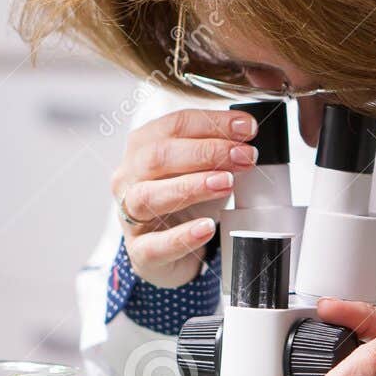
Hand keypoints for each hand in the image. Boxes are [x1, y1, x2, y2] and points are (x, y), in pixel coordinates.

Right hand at [109, 109, 258, 287]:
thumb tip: (247, 137)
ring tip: (226, 184)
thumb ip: (214, 151)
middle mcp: (128, 178)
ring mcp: (129, 216)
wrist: (165, 251)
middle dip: (205, 152)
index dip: (211, 123)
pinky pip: (156, 245)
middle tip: (242, 156)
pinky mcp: (140, 251)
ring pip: (149, 196)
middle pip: (158, 156)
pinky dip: (183, 236)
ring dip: (191, 187)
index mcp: (141, 148)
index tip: (247, 127)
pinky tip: (207, 227)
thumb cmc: (180, 202)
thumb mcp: (194, 169)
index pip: (173, 126)